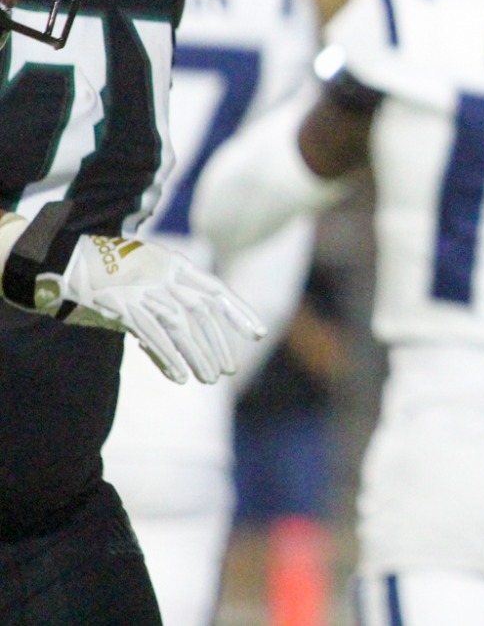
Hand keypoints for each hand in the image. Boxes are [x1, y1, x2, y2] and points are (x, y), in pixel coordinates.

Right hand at [39, 234, 266, 384]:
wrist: (70, 258)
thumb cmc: (114, 270)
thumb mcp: (150, 273)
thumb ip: (171, 299)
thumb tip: (186, 341)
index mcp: (176, 265)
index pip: (217, 291)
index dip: (239, 313)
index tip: (259, 334)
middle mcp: (164, 276)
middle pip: (201, 314)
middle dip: (217, 344)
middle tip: (229, 369)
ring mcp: (143, 290)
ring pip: (179, 327)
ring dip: (197, 355)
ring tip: (210, 378)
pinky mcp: (122, 306)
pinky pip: (151, 335)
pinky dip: (167, 356)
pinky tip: (180, 376)